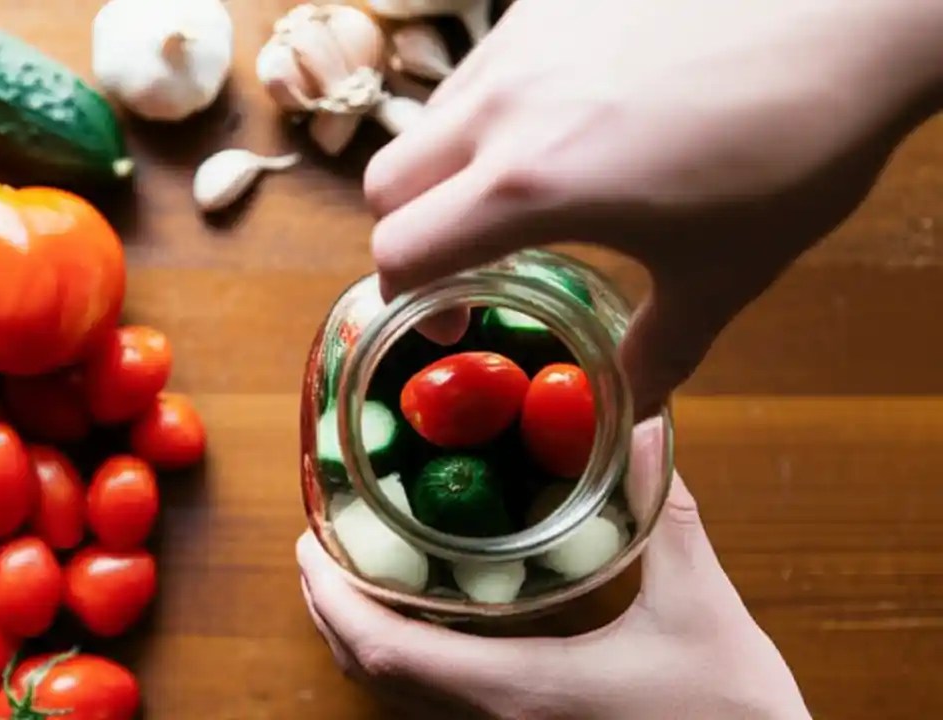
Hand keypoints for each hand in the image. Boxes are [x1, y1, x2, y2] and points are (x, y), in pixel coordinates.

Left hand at [296, 428, 810, 718]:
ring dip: (361, 630)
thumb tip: (646, 429)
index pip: (384, 651)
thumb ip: (666, 516)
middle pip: (370, 671)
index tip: (310, 540)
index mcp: (518, 688)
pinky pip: (434, 697)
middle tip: (321, 541)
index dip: (332, 596)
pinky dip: (405, 652)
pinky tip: (424, 612)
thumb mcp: (702, 609)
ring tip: (356, 567)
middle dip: (329, 605)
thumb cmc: (732, 716)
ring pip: (398, 690)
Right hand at [365, 0, 942, 415]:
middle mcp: (501, 105)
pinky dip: (497, 111)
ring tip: (529, 188)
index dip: (409, 300)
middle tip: (473, 262)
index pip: (399, 250)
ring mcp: (520, 41)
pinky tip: (572, 119)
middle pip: (387, 182)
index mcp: (528, 184)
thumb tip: (631, 404)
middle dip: (412, 233)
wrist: (852, 8)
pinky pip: (486, 67)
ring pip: (434, 119)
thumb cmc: (792, 142)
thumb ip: (661, 350)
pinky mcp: (549, 1)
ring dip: (453, 170)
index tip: (454, 320)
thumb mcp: (726, 271)